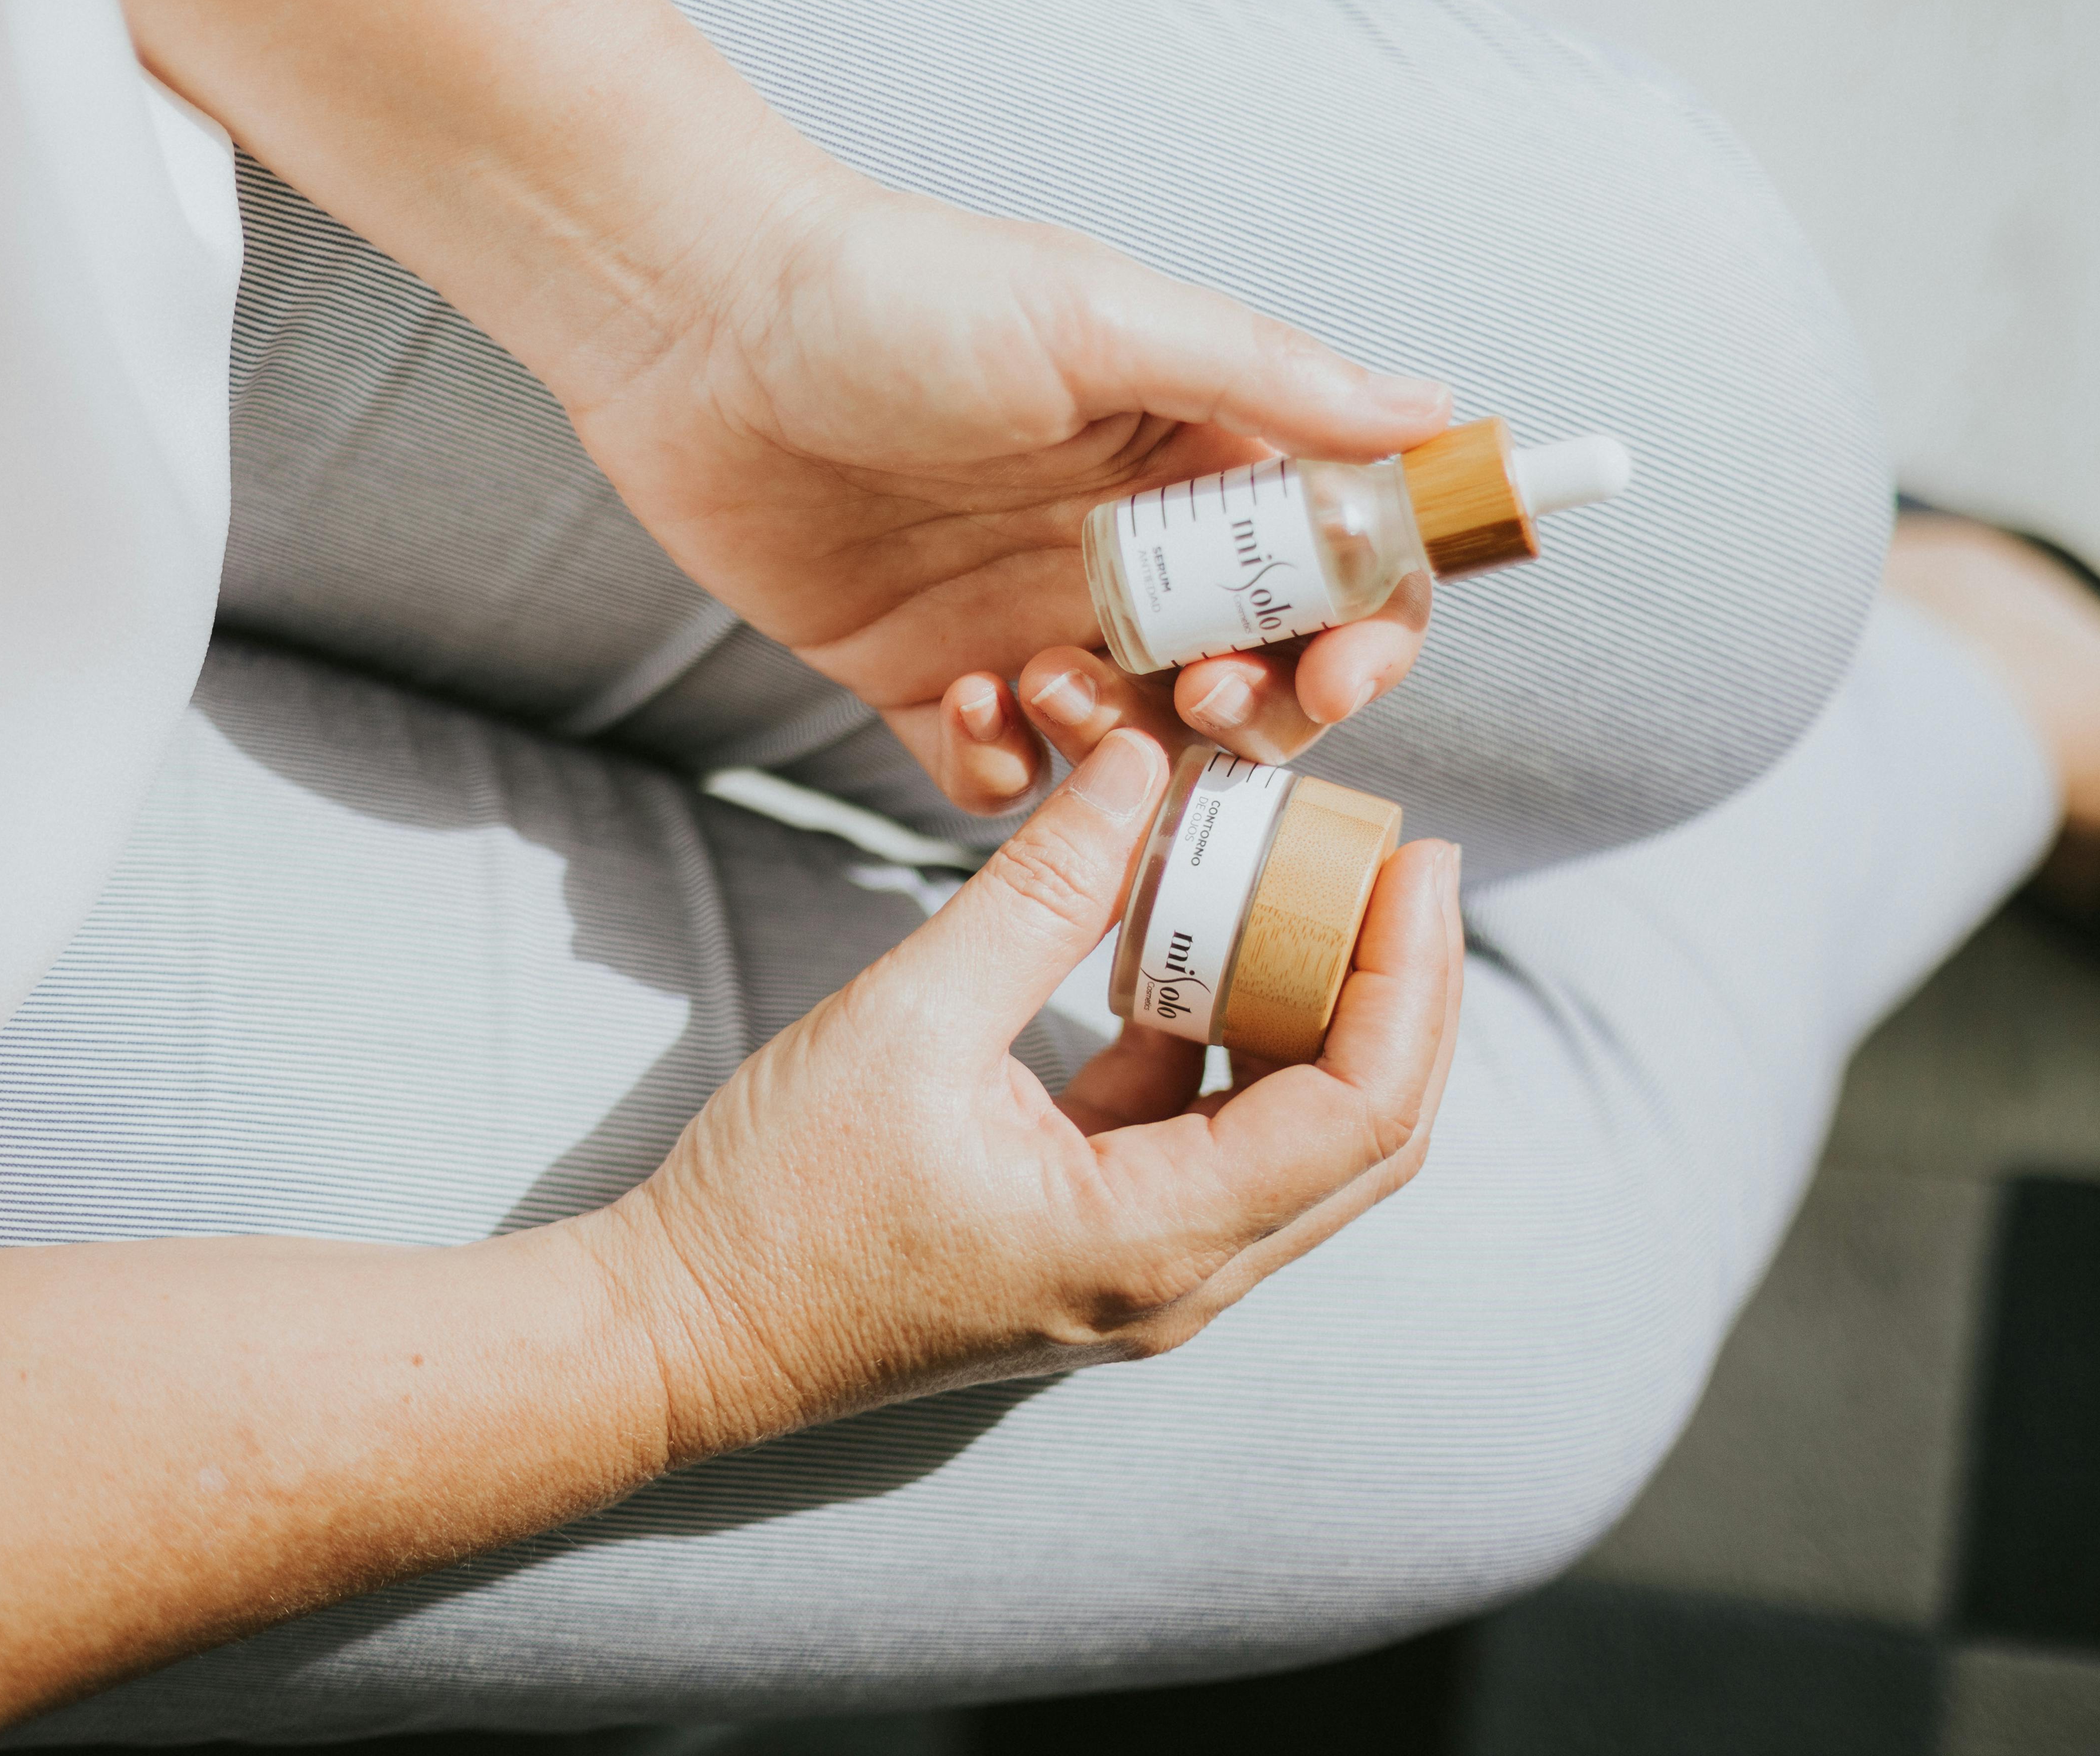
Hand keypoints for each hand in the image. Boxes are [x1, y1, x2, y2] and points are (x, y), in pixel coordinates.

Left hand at [560, 172, 1448, 812]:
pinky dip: (1004, 774)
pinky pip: (1000, 776)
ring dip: (1121, 747)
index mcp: (1191, 452)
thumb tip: (1431, 412)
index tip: (1339, 670)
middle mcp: (1123, 546)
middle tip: (1199, 701)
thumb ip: (1267, 379)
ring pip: (1135, 745)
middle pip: (1255, 677)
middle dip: (1252, 712)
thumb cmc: (897, 294)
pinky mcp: (922, 674)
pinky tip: (965, 710)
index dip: (1368, 631)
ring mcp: (1026, 616)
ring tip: (1045, 680)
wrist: (696, 325)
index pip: (1336, 564)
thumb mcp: (1099, 316)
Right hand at [590, 726, 1462, 1457]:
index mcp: (1153, 1241)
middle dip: (1396, 991)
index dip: (1410, 976)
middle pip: (1365, 1137)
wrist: (685, 1333)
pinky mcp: (1096, 1251)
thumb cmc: (779, 1199)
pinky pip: (1206, 1146)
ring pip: (1294, 1142)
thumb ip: (1037, 894)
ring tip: (1299, 885)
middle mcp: (1176, 1281)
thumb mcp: (909, 1019)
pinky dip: (1220, 1046)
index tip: (1414, 855)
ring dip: (1310, 1015)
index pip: (1362, 1112)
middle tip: (1392, 860)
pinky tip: (1190, 948)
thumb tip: (1140, 766)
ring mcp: (1142, 1278)